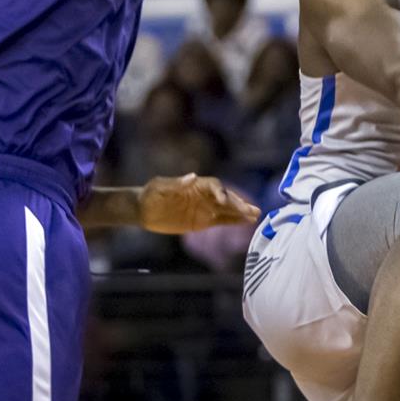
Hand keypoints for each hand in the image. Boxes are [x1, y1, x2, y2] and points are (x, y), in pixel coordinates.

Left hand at [138, 174, 261, 234]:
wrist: (143, 210)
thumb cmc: (150, 194)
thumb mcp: (159, 187)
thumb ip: (175, 183)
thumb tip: (192, 177)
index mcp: (195, 184)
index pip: (213, 185)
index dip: (220, 191)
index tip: (224, 200)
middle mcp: (203, 195)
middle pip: (225, 198)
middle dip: (238, 204)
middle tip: (252, 210)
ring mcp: (204, 208)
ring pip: (227, 210)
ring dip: (241, 213)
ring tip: (256, 216)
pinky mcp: (202, 221)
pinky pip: (221, 221)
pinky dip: (233, 222)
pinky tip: (245, 223)